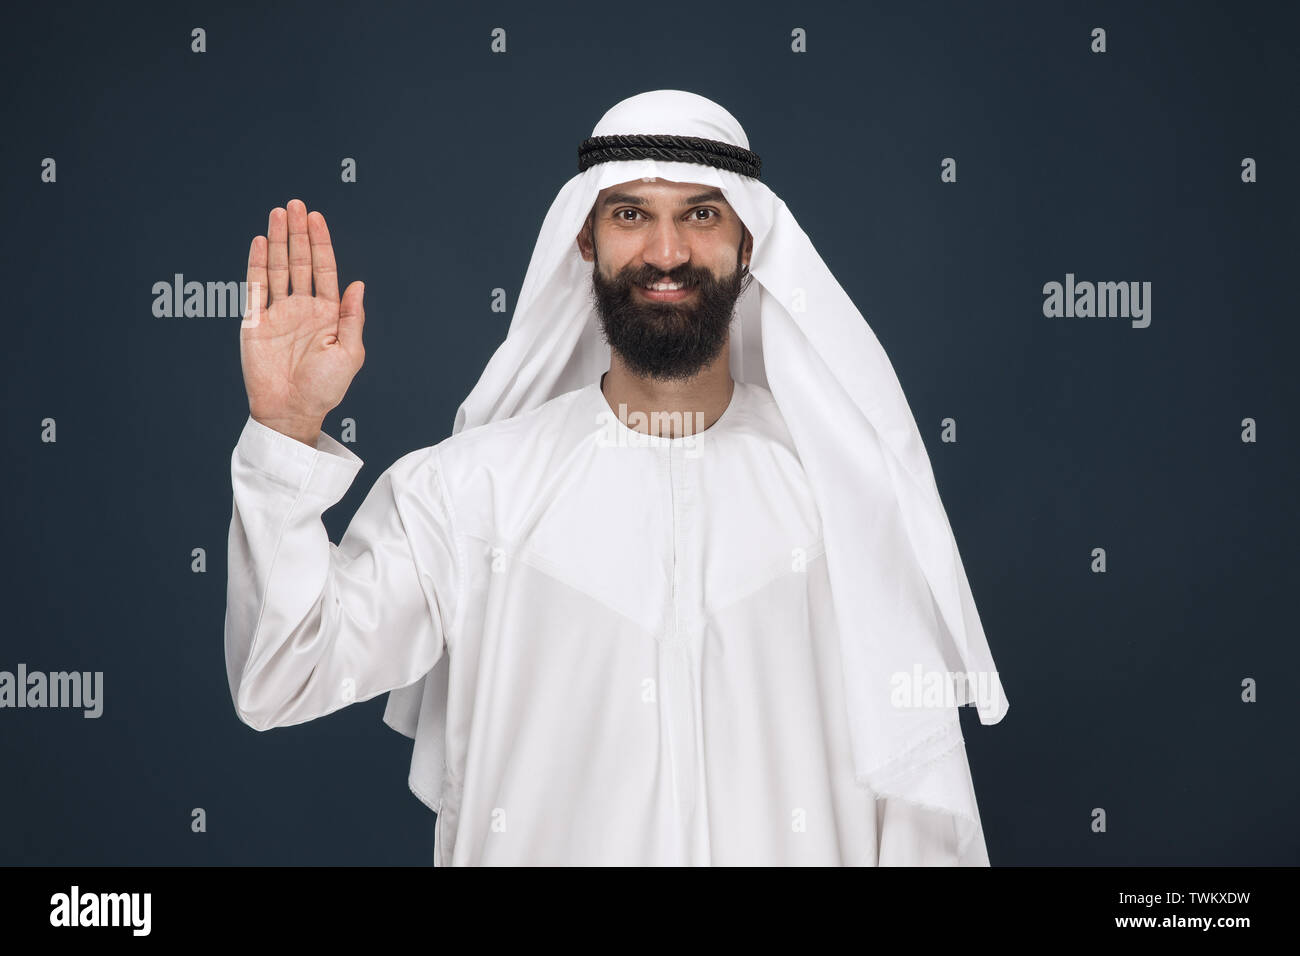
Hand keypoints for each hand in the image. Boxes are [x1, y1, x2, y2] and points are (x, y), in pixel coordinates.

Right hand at [240, 199, 364, 444]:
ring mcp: (278, 313)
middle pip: (299, 262)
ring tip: (278, 214)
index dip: (320, 243)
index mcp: (327, 314)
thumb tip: (358, 285)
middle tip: (295, 205)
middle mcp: (302, 308)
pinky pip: (256, 287)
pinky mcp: (256, 322)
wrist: (292, 411)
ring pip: (277, 268)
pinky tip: (261, 241)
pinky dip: (257, 263)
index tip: (317, 218)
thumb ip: (352, 318)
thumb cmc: (325, 389)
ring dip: (278, 240)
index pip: (323, 270)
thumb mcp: (350, 353)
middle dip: (298, 233)